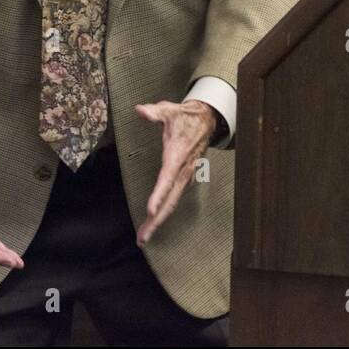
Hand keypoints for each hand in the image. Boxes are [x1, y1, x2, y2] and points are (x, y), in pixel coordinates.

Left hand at [133, 99, 216, 246]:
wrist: (207, 121)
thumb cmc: (185, 117)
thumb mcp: (170, 110)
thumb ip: (155, 112)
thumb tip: (141, 110)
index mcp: (178, 155)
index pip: (167, 178)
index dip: (159, 195)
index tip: (150, 211)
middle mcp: (183, 171)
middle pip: (170, 200)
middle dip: (156, 221)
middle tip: (142, 238)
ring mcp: (186, 177)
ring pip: (172, 203)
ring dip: (158, 221)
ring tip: (144, 237)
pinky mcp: (185, 179)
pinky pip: (174, 199)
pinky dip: (164, 212)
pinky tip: (154, 222)